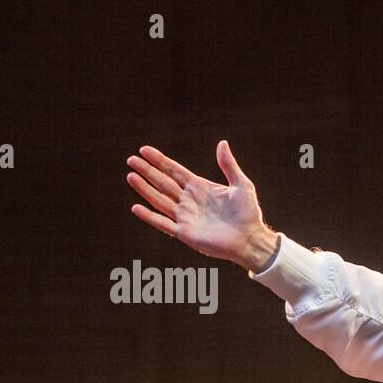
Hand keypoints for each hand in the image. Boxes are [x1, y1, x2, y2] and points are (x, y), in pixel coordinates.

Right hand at [126, 140, 276, 270]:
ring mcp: (186, 217)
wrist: (251, 239)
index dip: (160, 161)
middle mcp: (189, 201)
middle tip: (131, 160)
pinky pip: (163, 224)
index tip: (144, 150)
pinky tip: (136, 207)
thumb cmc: (248, 213)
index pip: (175, 171)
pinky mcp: (185, 233)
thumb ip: (229, 165)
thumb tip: (222, 143)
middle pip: (163, 183)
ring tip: (131, 176)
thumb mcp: (241, 185)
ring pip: (159, 200)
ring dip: (145, 189)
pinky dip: (149, 217)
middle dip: (147, 171)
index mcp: (199, 188)